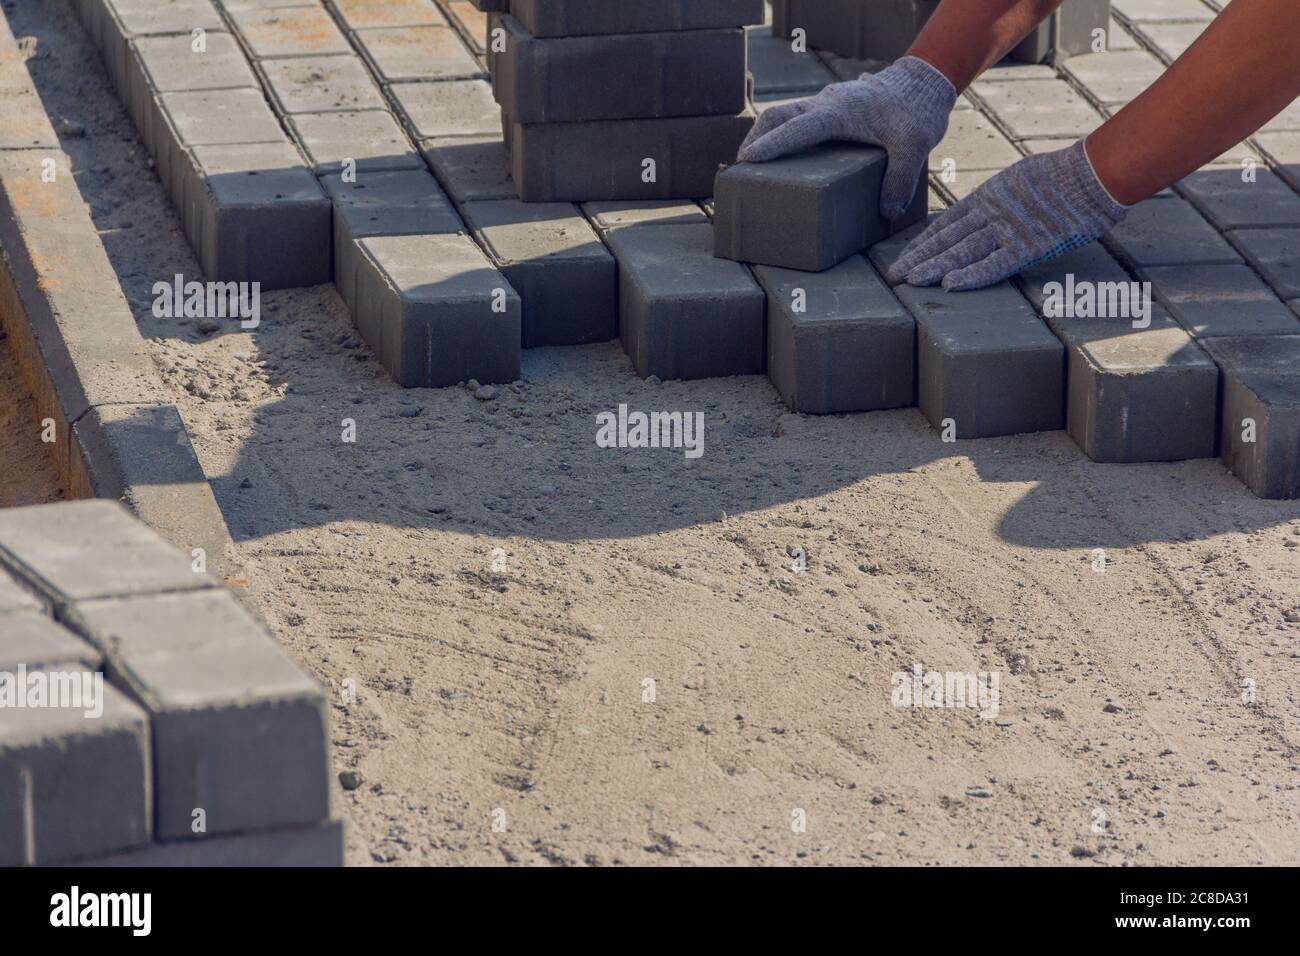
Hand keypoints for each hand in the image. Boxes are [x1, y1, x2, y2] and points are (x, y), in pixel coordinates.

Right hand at [737, 56, 955, 219]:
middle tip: (740, 169)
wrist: (923, 82)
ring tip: (753, 166)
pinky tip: (786, 158)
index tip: (747, 159)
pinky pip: (797, 119)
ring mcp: (825, 103)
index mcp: (839, 111)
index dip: (772, 144)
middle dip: (756, 139)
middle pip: (778, 116)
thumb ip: (900, 179)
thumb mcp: (915, 145)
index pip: (798, 127)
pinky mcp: (829, 109)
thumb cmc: (917, 110)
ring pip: (783, 115)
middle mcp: (825, 104)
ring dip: (765, 136)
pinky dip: (782, 134)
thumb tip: (886, 212)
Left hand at [886, 140, 1128, 290]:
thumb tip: (986, 213)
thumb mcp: (1020, 182)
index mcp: (988, 198)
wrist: (1092, 176)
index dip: (922, 242)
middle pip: (947, 240)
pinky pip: (996, 263)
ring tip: (910, 281)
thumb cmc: (1063, 178)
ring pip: (963, 251)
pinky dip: (973, 275)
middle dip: (918, 258)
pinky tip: (950, 286)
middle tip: (892, 276)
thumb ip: (1000, 200)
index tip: (903, 257)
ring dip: (935, 267)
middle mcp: (990, 214)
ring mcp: (1008, 229)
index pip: (946, 224)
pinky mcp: (1028, 244)